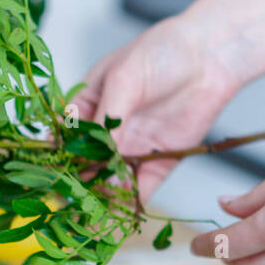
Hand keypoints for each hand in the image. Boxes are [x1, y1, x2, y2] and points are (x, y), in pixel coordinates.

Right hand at [71, 16, 240, 200]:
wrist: (210, 55)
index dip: (59, 154)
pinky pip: (141, 188)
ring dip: (102, 197)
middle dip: (79, 183)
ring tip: (93, 213)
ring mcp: (133, 147)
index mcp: (91, 104)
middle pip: (87, 163)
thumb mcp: (124, 79)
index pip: (67, 135)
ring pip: (111, 180)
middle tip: (72, 199)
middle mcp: (109, 130)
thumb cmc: (162, 52)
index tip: (53, 172)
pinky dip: (130, 203)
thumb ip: (106, 119)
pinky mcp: (159, 161)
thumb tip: (94, 156)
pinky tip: (120, 213)